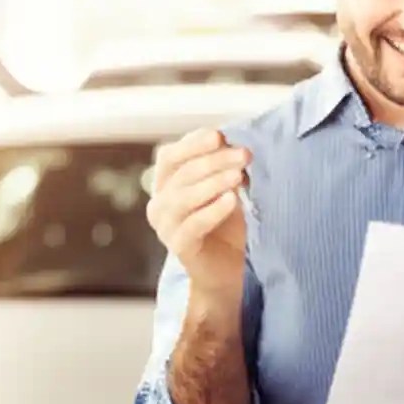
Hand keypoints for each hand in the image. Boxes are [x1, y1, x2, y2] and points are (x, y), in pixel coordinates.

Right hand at [146, 128, 249, 298]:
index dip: (192, 144)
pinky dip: (212, 211)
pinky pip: (192, 226)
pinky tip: (231, 201)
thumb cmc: (226, 223)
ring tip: (238, 176)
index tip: (219, 136)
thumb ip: (224, 166)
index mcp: (165, 183)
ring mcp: (165, 226)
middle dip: (214, 161)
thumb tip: (234, 142)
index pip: (170, 156)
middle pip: (181, 174)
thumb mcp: (225, 188)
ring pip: (183, 198)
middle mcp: (159, 203)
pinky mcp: (178, 247)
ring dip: (213, 183)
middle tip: (244, 155)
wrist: (228, 268)